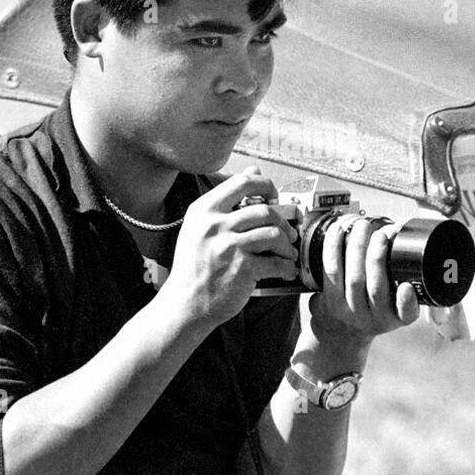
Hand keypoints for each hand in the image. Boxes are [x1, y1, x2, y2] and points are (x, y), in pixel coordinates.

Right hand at [159, 166, 298, 326]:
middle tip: (288, 232)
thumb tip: (252, 170)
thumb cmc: (194, 266)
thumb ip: (226, 200)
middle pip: (264, 210)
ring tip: (287, 253)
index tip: (274, 198)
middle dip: (283, 221)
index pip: (243, 182)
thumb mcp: (200, 227)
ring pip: (274, 233)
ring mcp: (228, 246)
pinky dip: (286, 267)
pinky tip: (285, 271)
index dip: (266, 185)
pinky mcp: (241, 268)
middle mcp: (214, 224)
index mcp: (204, 210)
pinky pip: (276, 262)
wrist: (185, 304)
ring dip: (287, 245)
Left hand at [306, 216, 419, 345]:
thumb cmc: (376, 305)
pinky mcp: (330, 300)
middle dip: (378, 258)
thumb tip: (398, 230)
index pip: (405, 313)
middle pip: (376, 288)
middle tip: (381, 235)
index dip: (406, 302)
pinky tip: (338, 231)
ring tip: (362, 226)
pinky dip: (334, 249)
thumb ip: (405, 277)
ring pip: (353, 278)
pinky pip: (331, 271)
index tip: (406, 286)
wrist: (343, 329)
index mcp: (396, 317)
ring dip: (357, 248)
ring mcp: (350, 310)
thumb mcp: (396, 305)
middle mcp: (374, 318)